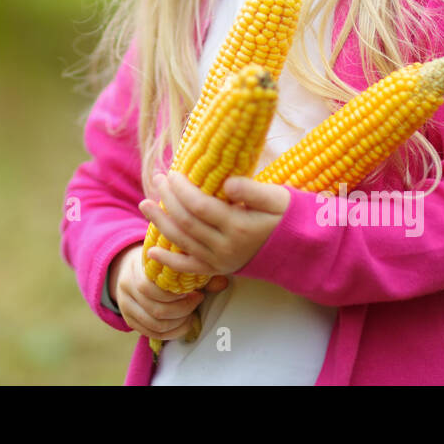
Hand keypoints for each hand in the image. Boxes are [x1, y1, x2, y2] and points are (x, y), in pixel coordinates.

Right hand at [109, 242, 225, 340]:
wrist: (131, 266)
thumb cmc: (157, 263)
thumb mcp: (172, 260)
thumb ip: (196, 271)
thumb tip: (223, 282)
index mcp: (136, 269)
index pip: (151, 288)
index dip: (177, 294)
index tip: (195, 291)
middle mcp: (126, 288)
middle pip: (156, 310)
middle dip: (182, 310)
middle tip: (197, 301)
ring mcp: (125, 306)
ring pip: (155, 325)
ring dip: (178, 323)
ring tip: (191, 314)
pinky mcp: (129, 320)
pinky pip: (152, 334)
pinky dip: (172, 333)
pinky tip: (184, 323)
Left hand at [138, 171, 290, 278]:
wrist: (298, 249)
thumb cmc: (286, 216)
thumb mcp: (277, 198)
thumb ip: (252, 190)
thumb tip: (227, 183)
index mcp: (239, 226)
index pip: (199, 206)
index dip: (181, 189)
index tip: (173, 173)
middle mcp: (226, 247)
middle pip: (186, 222)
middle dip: (167, 200)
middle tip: (157, 179)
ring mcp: (221, 261)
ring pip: (183, 242)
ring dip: (160, 223)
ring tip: (144, 204)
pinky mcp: (219, 270)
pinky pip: (189, 269)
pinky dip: (169, 261)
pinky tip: (151, 252)